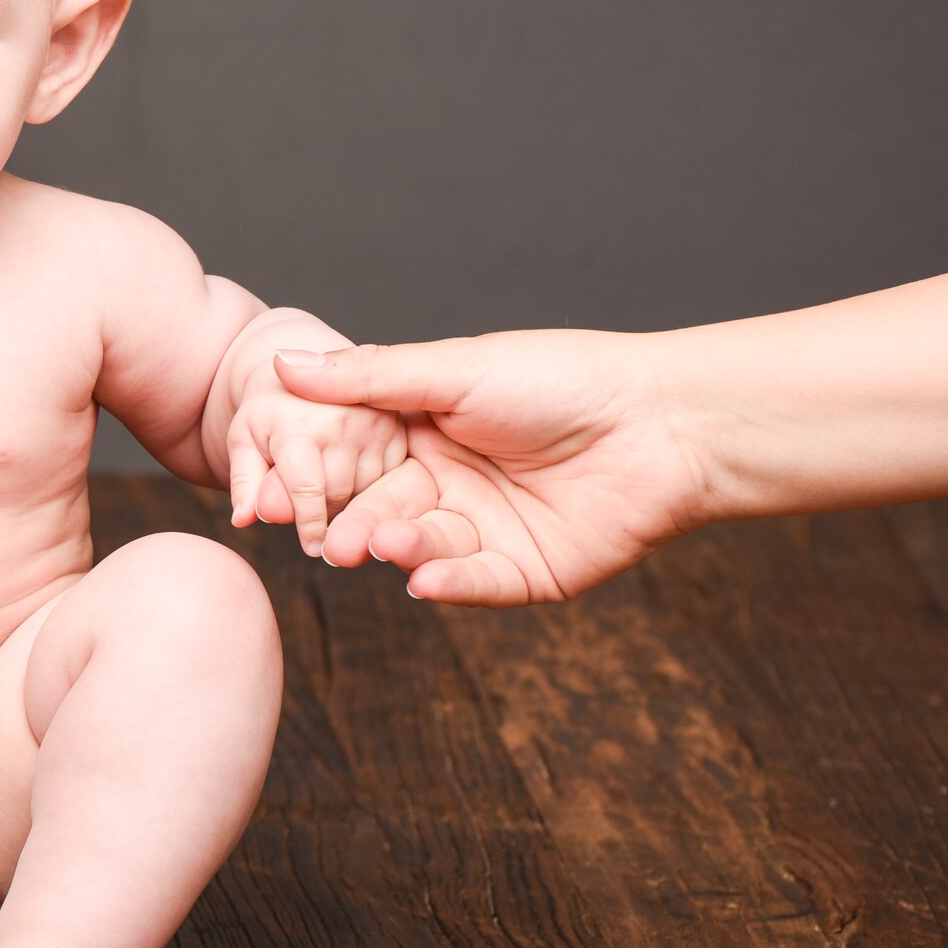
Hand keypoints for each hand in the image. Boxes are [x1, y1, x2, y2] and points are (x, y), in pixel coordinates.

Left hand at [223, 358, 408, 557]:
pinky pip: (389, 479)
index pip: (309, 492)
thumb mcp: (243, 442)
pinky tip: (352, 475)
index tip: (312, 548)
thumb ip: (244, 482)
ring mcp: (374, 424)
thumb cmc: (266, 414)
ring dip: (349, 501)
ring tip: (328, 485)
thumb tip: (242, 518)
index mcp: (299, 425)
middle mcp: (342, 421)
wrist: (299, 372)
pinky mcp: (397, 430)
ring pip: (367, 492)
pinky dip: (371, 486)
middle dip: (325, 513)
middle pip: (339, 497)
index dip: (310, 527)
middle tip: (312, 513)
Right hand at [276, 333, 710, 605]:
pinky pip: (478, 584)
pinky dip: (451, 584)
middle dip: (359, 527)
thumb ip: (368, 378)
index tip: (283, 493)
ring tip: (387, 545)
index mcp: (428, 433)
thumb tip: (285, 364)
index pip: (361, 460)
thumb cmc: (564, 380)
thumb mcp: (454, 371)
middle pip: (387, 511)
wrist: (665, 424)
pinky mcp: (526, 572)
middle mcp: (452, 484)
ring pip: (428, 548)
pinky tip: (427, 580)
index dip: (325, 478)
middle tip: (332, 542)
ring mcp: (488, 531)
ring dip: (404, 549)